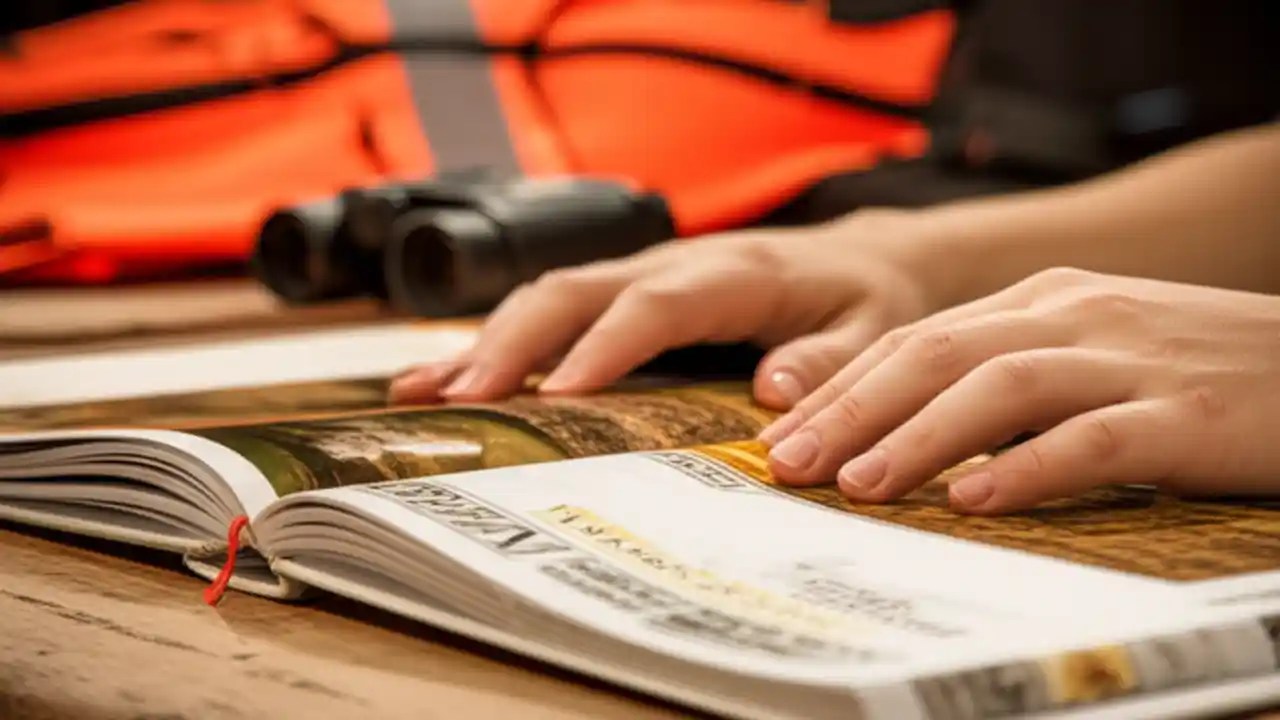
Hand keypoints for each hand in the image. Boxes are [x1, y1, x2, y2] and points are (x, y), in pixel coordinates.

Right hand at [390, 209, 937, 408]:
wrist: (863, 259)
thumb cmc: (864, 299)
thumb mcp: (873, 331)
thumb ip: (830, 361)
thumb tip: (771, 393)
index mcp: (734, 274)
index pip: (656, 303)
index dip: (603, 345)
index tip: (556, 395)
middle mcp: (674, 265)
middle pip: (575, 289)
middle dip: (513, 342)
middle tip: (462, 402)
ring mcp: (643, 274)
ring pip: (547, 295)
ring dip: (485, 342)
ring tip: (422, 393)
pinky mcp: (626, 293)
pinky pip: (553, 310)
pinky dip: (496, 343)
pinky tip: (448, 379)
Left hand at [760, 268, 1279, 513]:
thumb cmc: (1196, 367)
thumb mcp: (1091, 350)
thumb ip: (1008, 373)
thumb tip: (907, 429)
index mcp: (1046, 298)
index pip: (918, 339)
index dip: (844, 388)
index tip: (782, 434)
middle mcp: (1077, 314)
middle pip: (938, 354)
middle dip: (853, 410)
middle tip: (789, 464)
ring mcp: (1133, 358)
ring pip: (1000, 387)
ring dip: (918, 438)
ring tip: (858, 486)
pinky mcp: (1188, 412)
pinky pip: (1093, 437)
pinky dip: (1026, 469)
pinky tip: (973, 501)